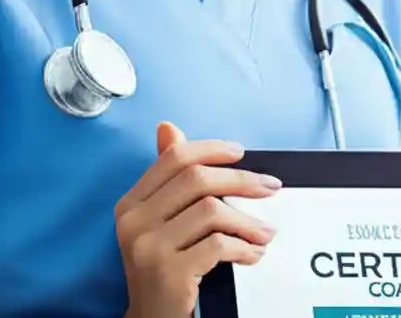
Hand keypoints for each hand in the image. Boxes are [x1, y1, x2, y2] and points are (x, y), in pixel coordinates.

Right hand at [117, 122, 280, 317]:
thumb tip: (168, 128)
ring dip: (248, 222)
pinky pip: (219, 245)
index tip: (241, 153)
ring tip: (264, 233)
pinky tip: (252, 254)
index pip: (174, 160)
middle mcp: (134, 222)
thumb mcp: (159, 222)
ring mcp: (149, 247)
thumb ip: (169, 179)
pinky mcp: (170, 272)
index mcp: (131, 204)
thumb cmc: (162, 268)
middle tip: (270, 187)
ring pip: (212, 211)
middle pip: (197, 180)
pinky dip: (244, 248)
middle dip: (241, 180)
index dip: (211, 150)